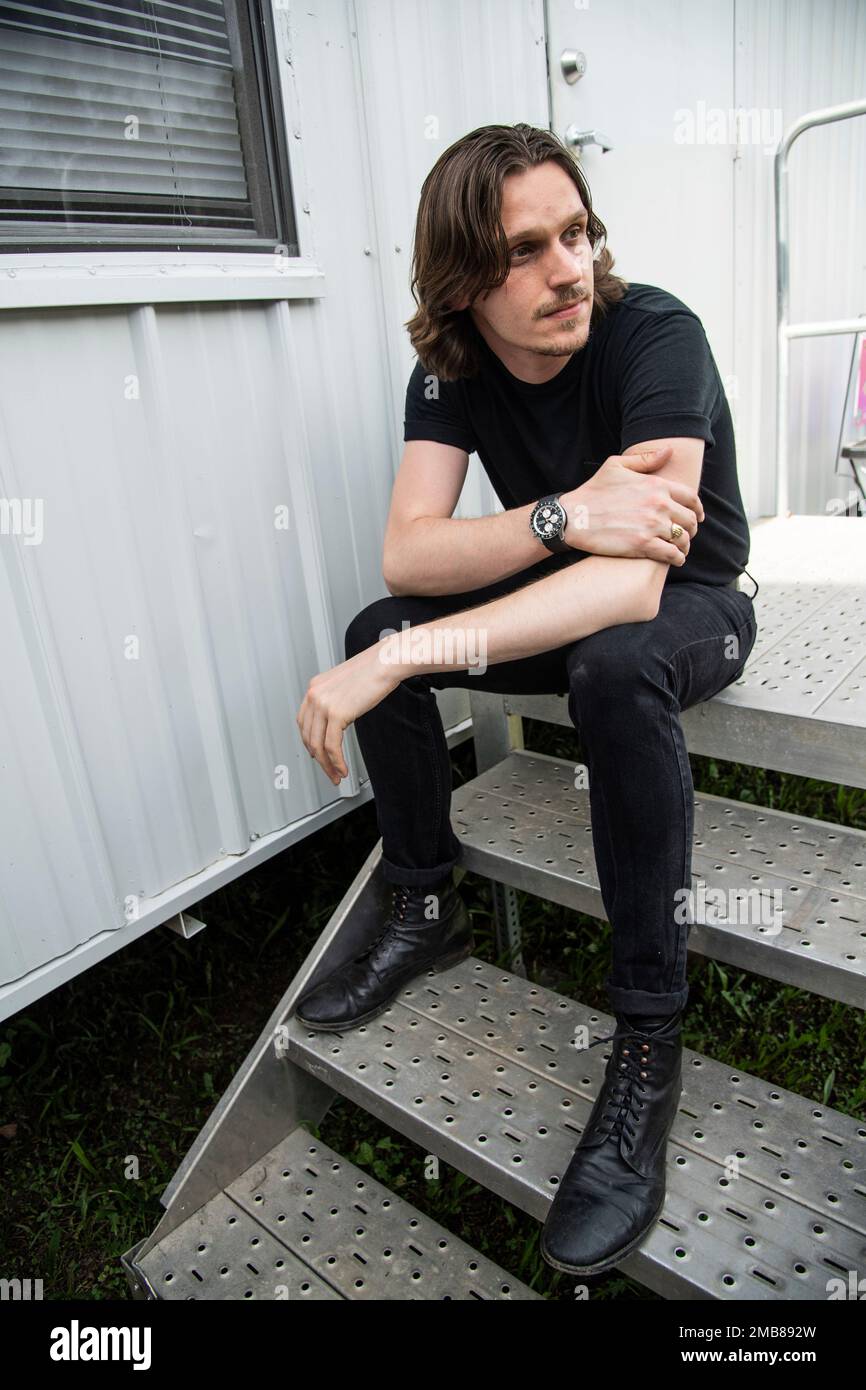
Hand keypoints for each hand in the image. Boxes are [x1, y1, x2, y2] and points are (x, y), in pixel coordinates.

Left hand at [296, 639, 402, 784]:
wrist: (385, 662)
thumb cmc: (373, 670)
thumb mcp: (345, 685)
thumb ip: (336, 701)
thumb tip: (337, 721)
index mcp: (315, 688)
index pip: (304, 722)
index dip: (310, 742)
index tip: (318, 755)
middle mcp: (314, 695)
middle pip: (308, 736)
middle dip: (318, 759)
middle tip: (328, 771)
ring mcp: (323, 705)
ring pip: (318, 745)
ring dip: (327, 765)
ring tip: (336, 775)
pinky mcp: (336, 714)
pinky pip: (332, 746)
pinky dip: (336, 762)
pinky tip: (343, 768)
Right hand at [562, 446, 704, 563]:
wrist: (572, 517)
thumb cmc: (593, 490)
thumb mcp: (616, 465)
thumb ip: (645, 459)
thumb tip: (669, 451)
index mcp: (656, 485)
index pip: (691, 498)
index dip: (697, 509)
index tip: (697, 517)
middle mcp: (658, 505)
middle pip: (689, 520)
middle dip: (691, 529)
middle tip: (686, 535)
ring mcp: (652, 526)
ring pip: (682, 538)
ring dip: (684, 545)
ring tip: (680, 549)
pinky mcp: (643, 545)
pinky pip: (671, 554)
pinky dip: (677, 558)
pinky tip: (674, 559)